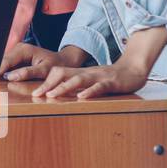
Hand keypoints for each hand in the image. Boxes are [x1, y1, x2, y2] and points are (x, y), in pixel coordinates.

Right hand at [0, 43, 86, 81]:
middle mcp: (17, 49)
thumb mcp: (45, 70)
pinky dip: (3, 74)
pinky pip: (7, 67)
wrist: (64, 61)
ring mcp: (16, 53)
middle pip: (1, 62)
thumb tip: (10, 77)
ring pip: (2, 64)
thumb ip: (28, 73)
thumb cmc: (57, 66)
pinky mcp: (16, 59)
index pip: (5, 61)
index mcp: (23, 50)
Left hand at [31, 60, 148, 99]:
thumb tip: (58, 94)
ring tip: (51, 95)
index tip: (33, 92)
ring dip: (63, 87)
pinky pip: (99, 87)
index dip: (45, 82)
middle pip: (63, 74)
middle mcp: (85, 73)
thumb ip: (76, 85)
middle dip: (48, 84)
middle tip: (35, 94)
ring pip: (78, 80)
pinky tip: (81, 97)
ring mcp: (98, 77)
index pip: (57, 73)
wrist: (134, 69)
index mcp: (79, 73)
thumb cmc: (110, 78)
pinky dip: (89, 92)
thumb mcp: (90, 80)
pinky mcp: (111, 83)